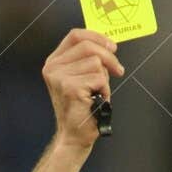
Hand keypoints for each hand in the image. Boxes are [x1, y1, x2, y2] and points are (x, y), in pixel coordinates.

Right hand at [42, 29, 123, 150]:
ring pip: (96, 63)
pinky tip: (97, 100)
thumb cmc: (81, 109)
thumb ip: (88, 60)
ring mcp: (60, 77)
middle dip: (109, 57)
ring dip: (104, 79)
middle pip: (87, 46)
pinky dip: (104, 90)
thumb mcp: (81, 77)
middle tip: (118, 69)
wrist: (75, 136)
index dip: (97, 37)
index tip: (111, 47)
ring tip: (98, 93)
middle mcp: (53, 67)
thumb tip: (108, 46)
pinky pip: (99, 78)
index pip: (75, 36)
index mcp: (54, 62)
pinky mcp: (70, 87)